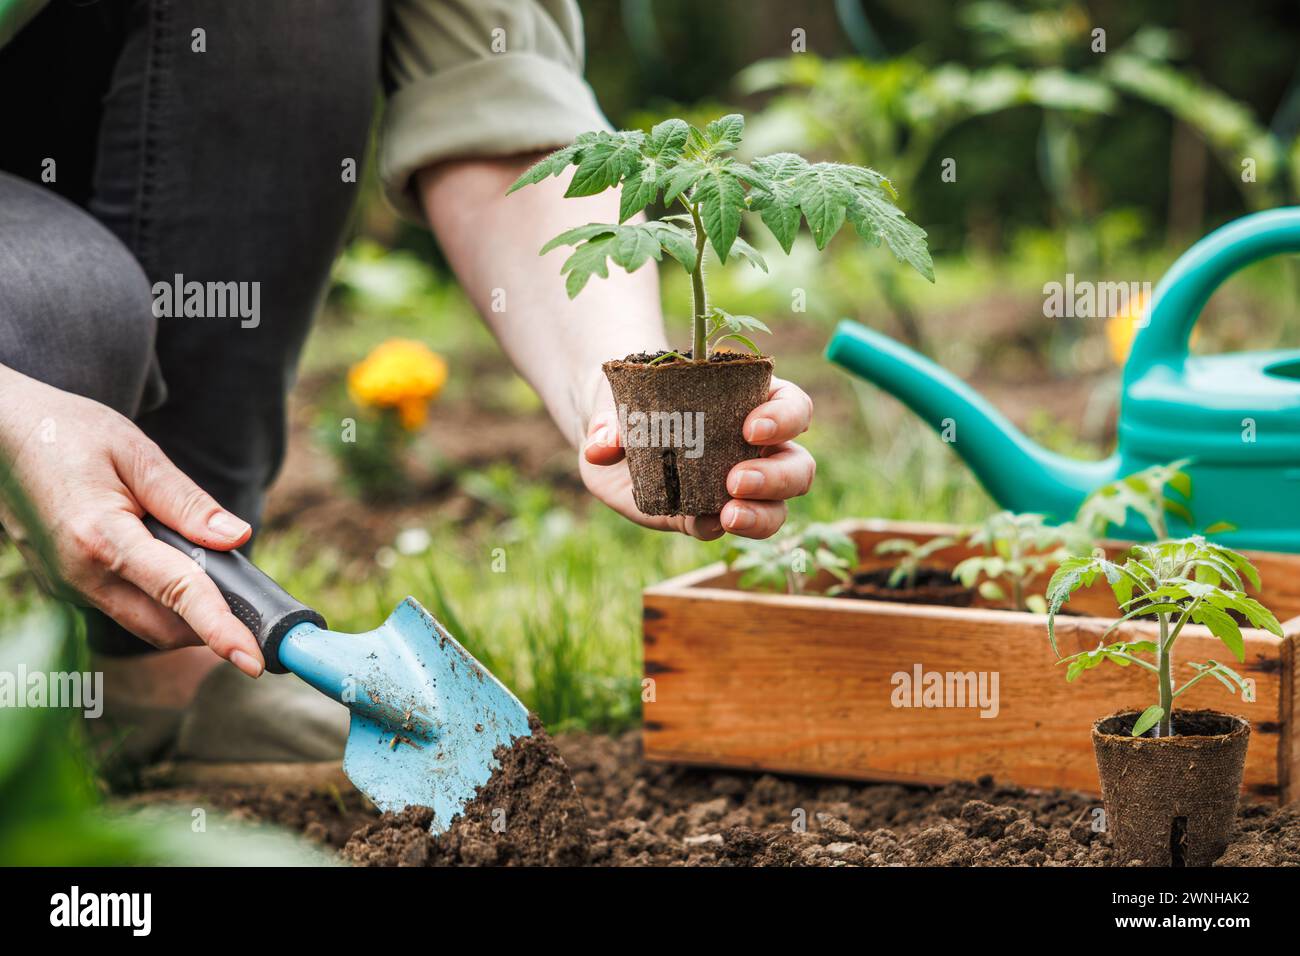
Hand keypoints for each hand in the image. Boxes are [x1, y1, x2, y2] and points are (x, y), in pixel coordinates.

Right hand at [0, 369, 264, 676]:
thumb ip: (187, 502)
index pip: (178, 593)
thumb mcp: (135, 453)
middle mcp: (80, 576)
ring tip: (220, 585)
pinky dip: (157, 600)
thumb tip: (237, 538)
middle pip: (163, 627)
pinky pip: (121, 606)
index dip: (222, 629)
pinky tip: (174, 566)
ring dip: (185, 616)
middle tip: (255, 616)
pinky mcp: (63, 586)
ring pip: (142, 622)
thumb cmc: (66, 433)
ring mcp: (67, 587)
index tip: (254, 659)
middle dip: (212, 629)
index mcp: (101, 538)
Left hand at [580, 375, 814, 539]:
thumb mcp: (621, 396)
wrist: (606, 434)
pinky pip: (722, 527)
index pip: (792, 407)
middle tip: (736, 480)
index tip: (752, 428)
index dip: (785, 418)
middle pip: (797, 464)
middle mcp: (754, 448)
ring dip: (761, 514)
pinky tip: (702, 523)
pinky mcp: (704, 514)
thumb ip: (610, 419)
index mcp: (750, 402)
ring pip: (776, 507)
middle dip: (777, 476)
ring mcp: (733, 486)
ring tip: (729, 514)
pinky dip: (715, 528)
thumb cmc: (631, 399)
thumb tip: (602, 448)